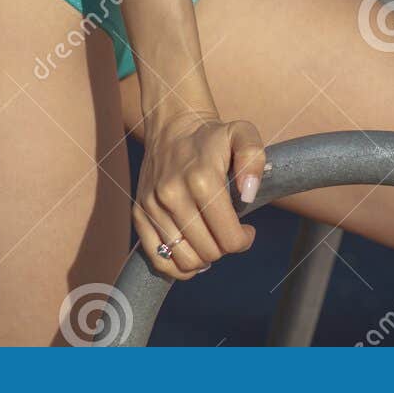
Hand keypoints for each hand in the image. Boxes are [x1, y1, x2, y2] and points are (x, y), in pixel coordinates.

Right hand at [134, 108, 266, 278]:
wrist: (172, 125)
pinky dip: (177, 267)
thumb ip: (254, 160)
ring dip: (203, 258)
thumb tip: (248, 196)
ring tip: (211, 239)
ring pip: (184, 261)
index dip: (243, 240)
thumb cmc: (212, 136)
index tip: (247, 230)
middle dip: (224, 248)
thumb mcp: (242, 134)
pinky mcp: (139, 213)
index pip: (229, 238)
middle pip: (208, 253)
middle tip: (228, 231)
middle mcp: (173, 194)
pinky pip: (158, 259)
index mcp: (202, 179)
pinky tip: (191, 251)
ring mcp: (153, 206)